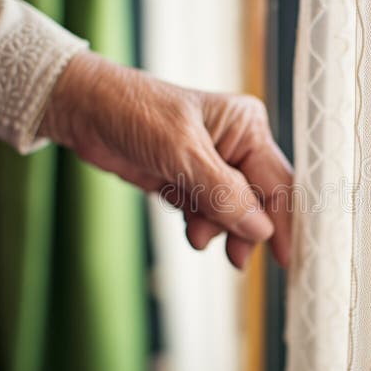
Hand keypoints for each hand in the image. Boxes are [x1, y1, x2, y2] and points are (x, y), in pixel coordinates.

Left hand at [40, 51, 291, 268]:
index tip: (287, 258)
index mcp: (246, 127)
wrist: (83, 112)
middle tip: (235, 258)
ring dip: (217, 227)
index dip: (285, 221)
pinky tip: (189, 225)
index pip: (277, 181)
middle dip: (243, 228)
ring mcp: (213, 165)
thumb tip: (262, 230)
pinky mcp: (190, 180)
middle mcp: (236, 145)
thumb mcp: (182, 154)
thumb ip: (224, 194)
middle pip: (259, 201)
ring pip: (233, 212)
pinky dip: (200, 224)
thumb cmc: (134, 113)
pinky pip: (209, 213)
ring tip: (195, 231)